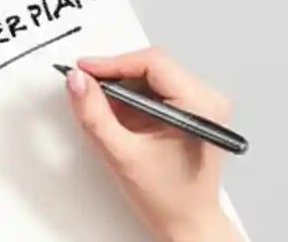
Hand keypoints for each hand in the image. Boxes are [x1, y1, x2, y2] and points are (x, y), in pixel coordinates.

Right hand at [65, 49, 240, 241]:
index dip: (113, 63)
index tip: (86, 70)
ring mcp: (203, 104)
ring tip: (104, 106)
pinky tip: (121, 115)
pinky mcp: (194, 110)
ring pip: (154, 76)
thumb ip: (95, 114)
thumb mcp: (122, 155)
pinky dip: (134, 98)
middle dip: (116, 75)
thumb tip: (79, 82)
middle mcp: (208, 100)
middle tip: (87, 86)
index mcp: (199, 106)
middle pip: (153, 66)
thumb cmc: (169, 199)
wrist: (189, 223)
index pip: (152, 63)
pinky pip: (159, 89)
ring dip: (124, 87)